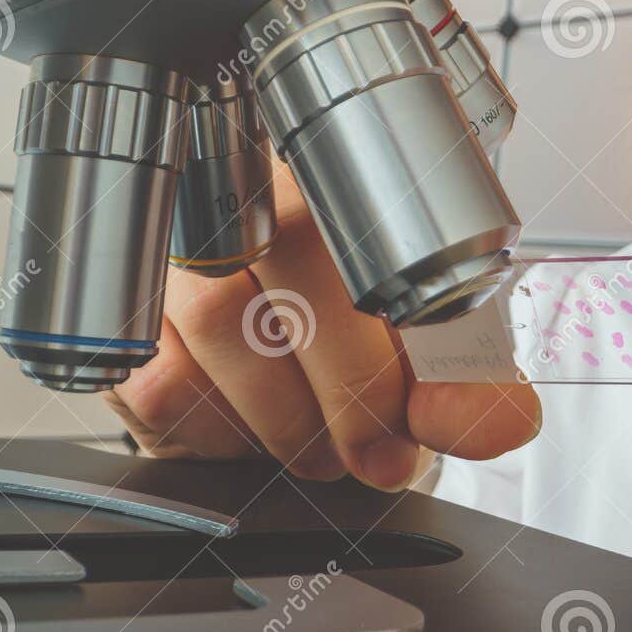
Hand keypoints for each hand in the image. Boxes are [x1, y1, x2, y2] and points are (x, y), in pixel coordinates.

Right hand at [102, 161, 539, 489]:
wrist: (272, 364)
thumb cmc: (352, 344)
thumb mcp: (430, 358)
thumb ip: (471, 384)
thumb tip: (503, 419)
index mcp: (340, 178)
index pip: (379, 224)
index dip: (409, 327)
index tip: (424, 413)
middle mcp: (252, 188)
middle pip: (296, 261)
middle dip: (351, 390)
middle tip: (378, 454)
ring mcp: (176, 248)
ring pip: (220, 317)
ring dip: (284, 416)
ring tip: (318, 448)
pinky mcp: (128, 318)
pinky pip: (162, 375)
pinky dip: (217, 430)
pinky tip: (248, 428)